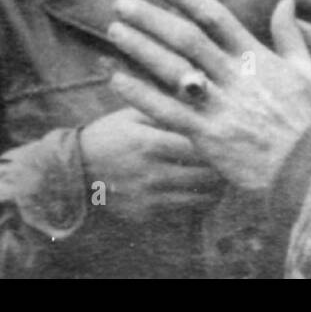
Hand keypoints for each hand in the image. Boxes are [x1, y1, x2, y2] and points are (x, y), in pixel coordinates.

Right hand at [78, 107, 224, 223]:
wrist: (76, 171)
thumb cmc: (109, 134)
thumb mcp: (132, 115)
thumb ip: (164, 109)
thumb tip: (198, 97)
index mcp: (149, 142)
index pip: (197, 146)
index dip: (217, 144)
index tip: (230, 137)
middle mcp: (151, 172)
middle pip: (203, 174)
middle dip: (223, 166)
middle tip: (235, 157)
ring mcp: (149, 196)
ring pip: (198, 196)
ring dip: (215, 186)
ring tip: (225, 174)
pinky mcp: (146, 213)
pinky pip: (183, 209)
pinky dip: (198, 200)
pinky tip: (203, 189)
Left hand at [105, 0, 310, 192]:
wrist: (310, 168)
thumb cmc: (308, 120)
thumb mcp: (307, 72)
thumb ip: (290, 35)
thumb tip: (285, 1)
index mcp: (256, 57)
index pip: (215, 16)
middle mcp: (234, 77)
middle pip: (186, 38)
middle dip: (152, 18)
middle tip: (122, 3)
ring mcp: (220, 106)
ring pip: (173, 70)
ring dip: (141, 48)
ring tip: (115, 31)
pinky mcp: (208, 136)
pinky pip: (167, 112)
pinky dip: (141, 95)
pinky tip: (117, 79)